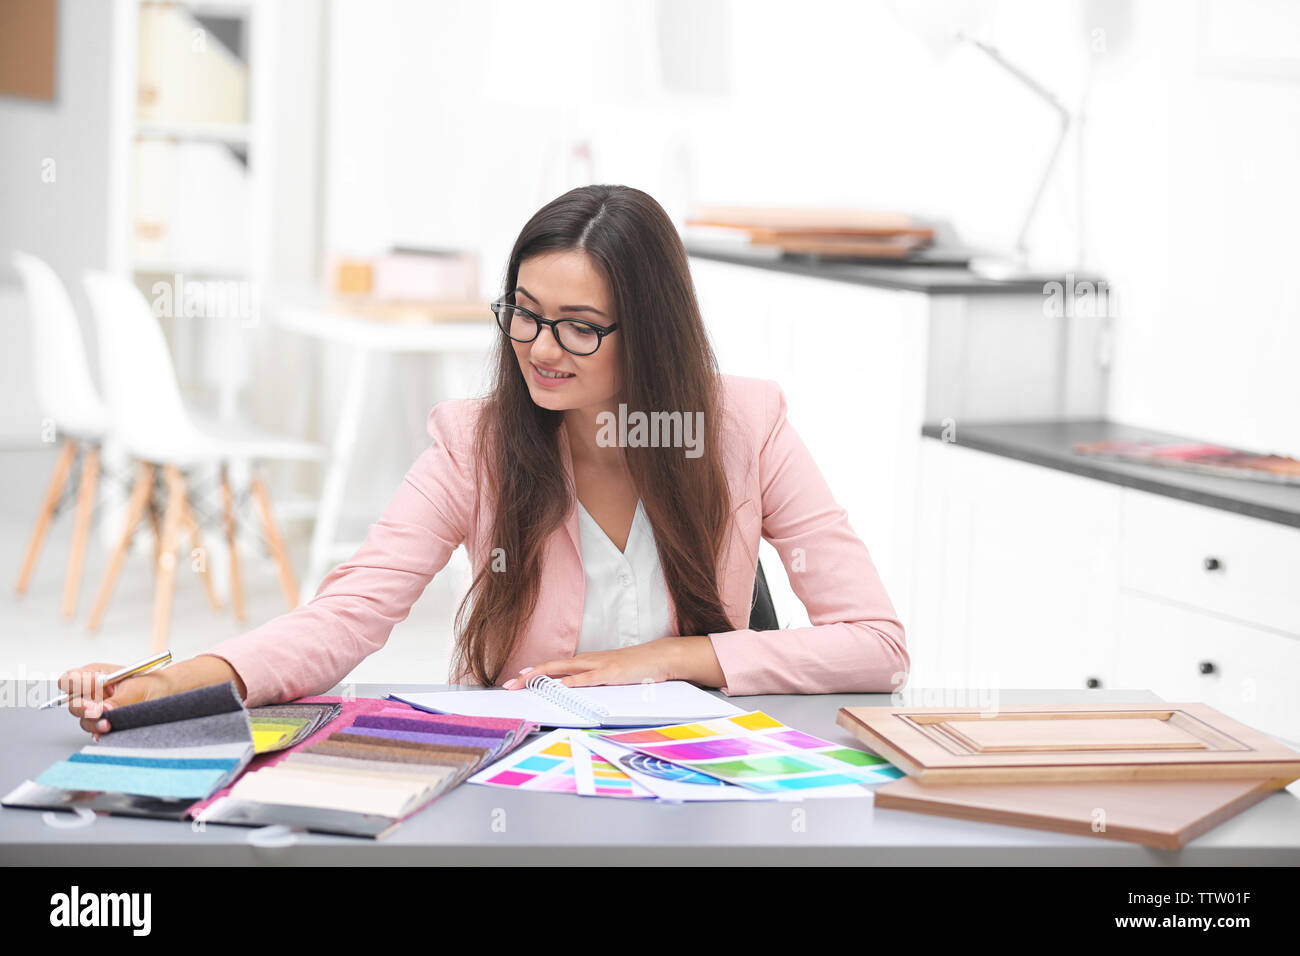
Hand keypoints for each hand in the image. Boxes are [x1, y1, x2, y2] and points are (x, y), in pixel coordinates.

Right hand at [58, 663, 175, 739]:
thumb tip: (104, 710)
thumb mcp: (136, 687)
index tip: (92, 689)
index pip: (70, 679)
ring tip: (108, 725)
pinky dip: (99, 732)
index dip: (75, 684)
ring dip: (93, 723)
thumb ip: (118, 699)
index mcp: (96, 674)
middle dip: (83, 708)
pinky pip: (94, 729)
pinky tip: (107, 732)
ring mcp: (96, 707)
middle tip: (97, 712)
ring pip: (82, 718)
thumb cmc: (151, 683)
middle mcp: (92, 691)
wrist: (166, 695)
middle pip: (72, 701)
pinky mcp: (103, 721)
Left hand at [501, 638, 684, 689]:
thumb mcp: (606, 675)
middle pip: (551, 667)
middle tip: (509, 684)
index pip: (553, 668)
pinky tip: (562, 685)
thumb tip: (571, 691)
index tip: (515, 680)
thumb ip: (589, 682)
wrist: (657, 657)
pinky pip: (589, 677)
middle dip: (528, 675)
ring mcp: (598, 665)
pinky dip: (574, 681)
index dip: (533, 673)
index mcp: (584, 663)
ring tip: (525, 680)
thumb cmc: (632, 667)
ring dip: (542, 675)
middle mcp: (586, 661)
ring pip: (564, 668)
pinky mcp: (610, 672)